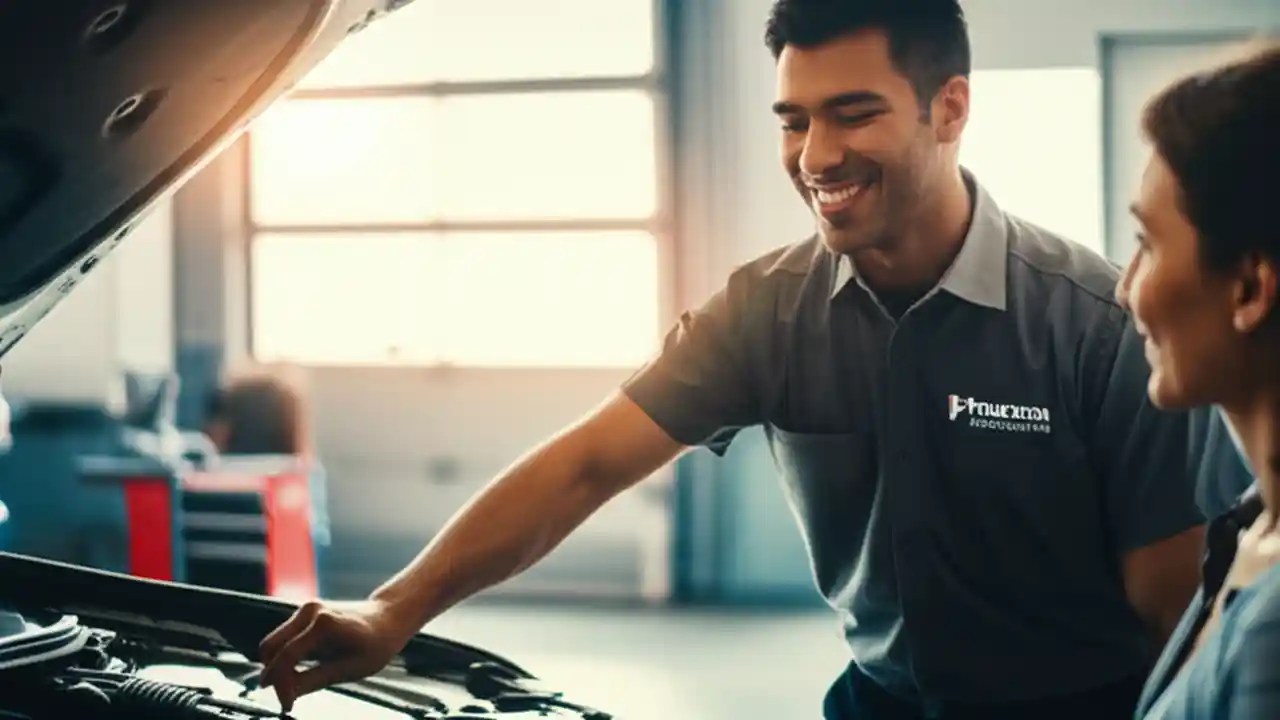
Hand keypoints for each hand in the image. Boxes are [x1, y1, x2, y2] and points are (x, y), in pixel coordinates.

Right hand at [257, 598, 414, 710]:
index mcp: (324, 623)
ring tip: (298, 684)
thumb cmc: (375, 645)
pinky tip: (301, 671)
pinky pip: (283, 639)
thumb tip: (286, 697)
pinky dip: (285, 657)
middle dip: (273, 675)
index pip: (288, 657)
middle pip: (270, 647)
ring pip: (273, 643)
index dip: (281, 685)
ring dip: (278, 666)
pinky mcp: (304, 614)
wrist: (388, 619)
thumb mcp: (349, 669)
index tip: (286, 706)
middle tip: (288, 697)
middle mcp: (310, 611)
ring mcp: (306, 609)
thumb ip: (313, 681)